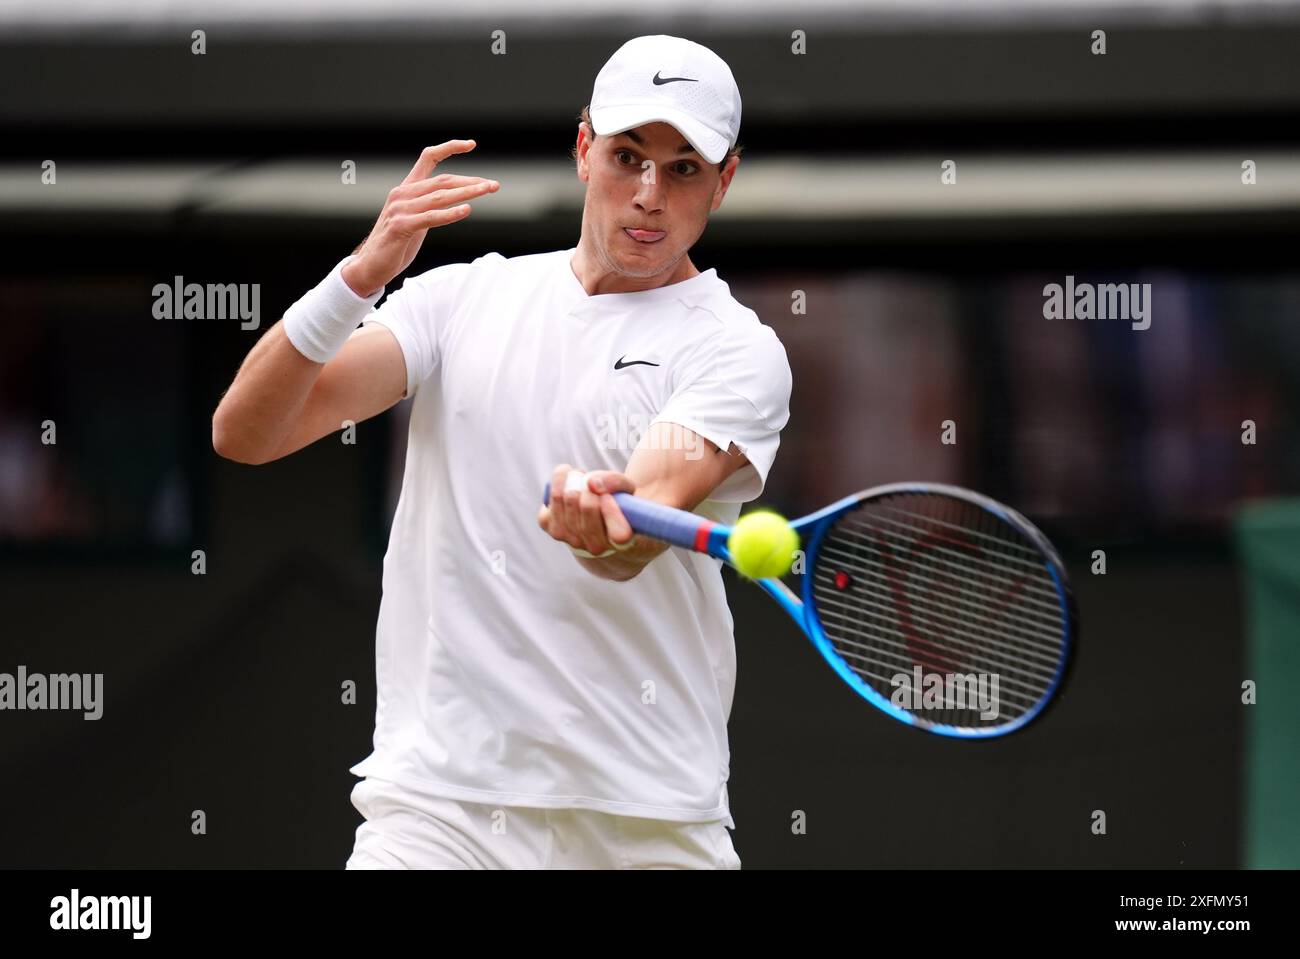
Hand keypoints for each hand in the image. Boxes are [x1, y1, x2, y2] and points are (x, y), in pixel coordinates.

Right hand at [343, 140, 498, 296]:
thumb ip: (430, 206)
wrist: (370, 266)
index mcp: (406, 189)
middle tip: (494, 185)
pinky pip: (430, 217)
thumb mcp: (415, 219)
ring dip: (467, 193)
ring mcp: (400, 209)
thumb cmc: (395, 244)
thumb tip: (455, 201)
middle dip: (471, 181)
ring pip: (440, 196)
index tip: (471, 144)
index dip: (449, 148)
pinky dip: (450, 213)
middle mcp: (402, 194)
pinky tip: (466, 210)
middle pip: (443, 180)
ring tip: (487, 191)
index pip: (428, 158)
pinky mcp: (400, 226)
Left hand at [537, 465, 636, 557]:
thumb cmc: (617, 505)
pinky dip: (558, 484)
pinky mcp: (554, 531)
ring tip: (580, 480)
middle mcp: (597, 546)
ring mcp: (574, 541)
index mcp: (622, 541)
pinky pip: (551, 501)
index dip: (612, 512)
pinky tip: (567, 486)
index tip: (608, 496)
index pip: (620, 535)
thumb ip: (616, 483)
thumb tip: (591, 483)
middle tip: (592, 481)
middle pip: (587, 506)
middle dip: (589, 485)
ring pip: (566, 499)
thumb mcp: (626, 491)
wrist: (596, 523)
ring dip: (572, 480)